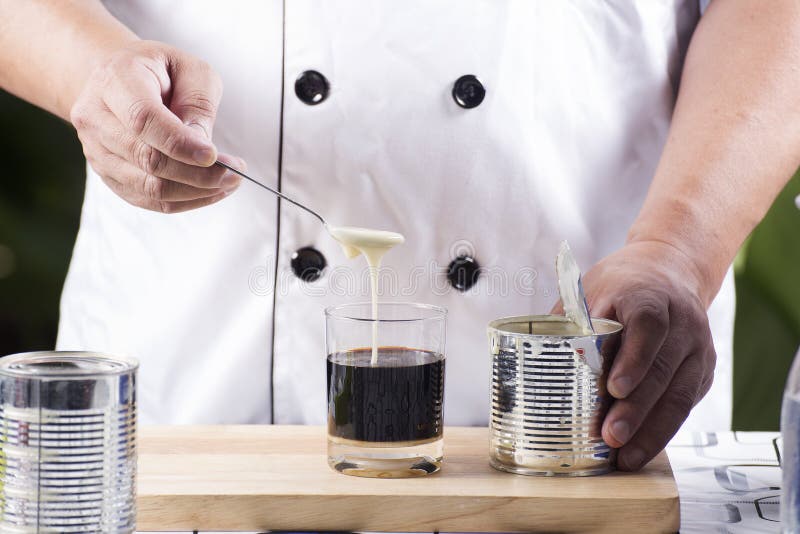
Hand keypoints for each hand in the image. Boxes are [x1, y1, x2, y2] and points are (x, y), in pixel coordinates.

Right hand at [70, 40, 242, 212]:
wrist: (119, 80)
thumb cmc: (159, 72)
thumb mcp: (190, 69)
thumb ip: (197, 103)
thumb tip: (201, 146)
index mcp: (115, 79)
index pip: (143, 119)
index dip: (180, 143)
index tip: (214, 156)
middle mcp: (96, 117)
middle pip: (146, 158)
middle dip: (197, 173)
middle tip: (233, 174)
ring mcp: (96, 150)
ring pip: (148, 186)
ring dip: (194, 191)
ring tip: (227, 183)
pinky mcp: (107, 174)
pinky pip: (147, 199)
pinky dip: (183, 200)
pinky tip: (209, 191)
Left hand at [579, 241, 715, 469]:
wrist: (670, 270)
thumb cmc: (620, 286)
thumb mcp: (590, 292)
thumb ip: (571, 325)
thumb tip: (531, 362)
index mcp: (648, 296)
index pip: (648, 327)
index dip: (633, 359)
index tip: (614, 389)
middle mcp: (681, 320)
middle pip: (663, 368)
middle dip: (637, 409)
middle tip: (611, 437)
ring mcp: (698, 346)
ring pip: (681, 393)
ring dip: (653, 430)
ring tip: (626, 457)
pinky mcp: (704, 369)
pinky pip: (686, 403)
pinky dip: (664, 429)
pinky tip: (641, 448)